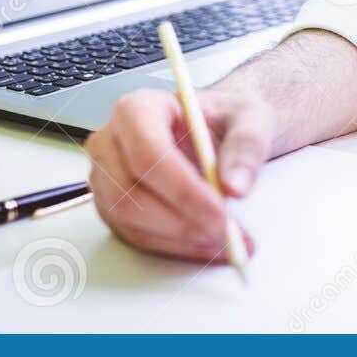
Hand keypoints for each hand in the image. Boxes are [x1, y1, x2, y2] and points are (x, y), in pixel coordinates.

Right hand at [84, 86, 273, 261]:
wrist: (216, 132)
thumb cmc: (224, 120)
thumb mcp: (250, 117)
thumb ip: (247, 144)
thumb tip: (235, 186)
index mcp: (137, 109)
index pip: (147, 153)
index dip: (182, 189)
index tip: (220, 212)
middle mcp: (111, 143)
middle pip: (130, 193)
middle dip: (182, 221)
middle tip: (227, 233)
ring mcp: (106, 178)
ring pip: (130, 221)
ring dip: (181, 239)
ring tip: (228, 240)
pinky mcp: (112, 208)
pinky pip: (136, 237)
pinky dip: (177, 247)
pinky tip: (210, 243)